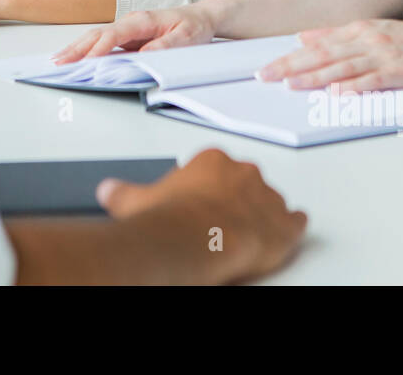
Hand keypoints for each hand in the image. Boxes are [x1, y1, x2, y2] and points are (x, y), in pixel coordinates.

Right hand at [52, 4, 214, 62]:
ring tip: (58, 61)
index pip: (116, 34)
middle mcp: (131, 21)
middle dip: (77, 48)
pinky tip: (74, 57)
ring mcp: (126, 28)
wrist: (200, 17)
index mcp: (143, 20)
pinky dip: (85, 49)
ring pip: (96, 37)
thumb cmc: (193, 26)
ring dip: (76, 48)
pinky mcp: (126, 36)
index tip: (87, 61)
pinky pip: (102, 42)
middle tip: (59, 63)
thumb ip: (166, 45)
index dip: (100, 47)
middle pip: (98, 34)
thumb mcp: (187, 37)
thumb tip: (145, 54)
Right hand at [97, 148, 306, 284]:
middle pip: (244, 182)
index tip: (199, 203)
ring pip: (270, 201)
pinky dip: (292, 227)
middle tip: (222, 220)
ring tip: (250, 232)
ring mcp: (267, 197)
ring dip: (263, 214)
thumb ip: (123, 192)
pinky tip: (287, 232)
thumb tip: (107, 190)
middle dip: (237, 198)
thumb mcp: (135, 200)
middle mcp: (243, 172)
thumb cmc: (171, 218)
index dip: (208, 188)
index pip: (215, 168)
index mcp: (212, 160)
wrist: (198, 241)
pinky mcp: (284, 225)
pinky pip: (295, 221)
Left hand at [256, 18, 402, 91]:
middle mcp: (367, 39)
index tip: (266, 65)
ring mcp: (383, 56)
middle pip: (322, 54)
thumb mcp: (373, 29)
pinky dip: (353, 88)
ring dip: (314, 77)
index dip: (289, 56)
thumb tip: (304, 38)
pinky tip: (336, 93)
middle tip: (265, 76)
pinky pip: (372, 81)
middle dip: (291, 66)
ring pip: (342, 67)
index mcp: (359, 29)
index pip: (316, 44)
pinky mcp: (400, 72)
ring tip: (290, 85)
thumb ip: (338, 35)